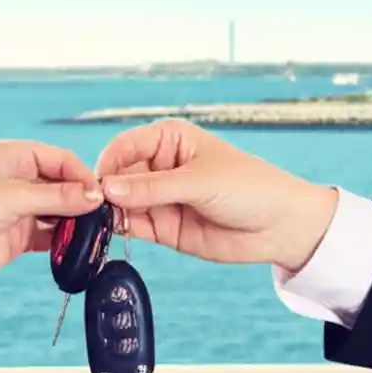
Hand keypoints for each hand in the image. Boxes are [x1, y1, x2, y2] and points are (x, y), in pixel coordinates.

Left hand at [0, 140, 101, 315]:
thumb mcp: (10, 199)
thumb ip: (55, 197)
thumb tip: (94, 196)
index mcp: (14, 157)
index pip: (60, 159)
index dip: (82, 176)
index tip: (99, 196)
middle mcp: (19, 180)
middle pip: (64, 185)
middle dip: (82, 199)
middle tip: (104, 217)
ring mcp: (20, 209)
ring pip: (61, 211)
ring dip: (77, 222)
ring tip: (95, 234)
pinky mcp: (20, 236)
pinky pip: (53, 235)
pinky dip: (66, 241)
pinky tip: (79, 248)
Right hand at [95, 119, 339, 272]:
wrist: (281, 226)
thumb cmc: (250, 188)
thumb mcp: (200, 181)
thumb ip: (153, 188)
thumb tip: (108, 189)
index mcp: (169, 139)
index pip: (126, 145)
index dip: (109, 162)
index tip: (98, 182)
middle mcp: (159, 166)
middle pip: (119, 175)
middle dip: (104, 189)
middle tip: (91, 206)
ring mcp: (160, 198)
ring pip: (121, 202)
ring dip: (107, 211)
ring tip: (96, 222)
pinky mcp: (163, 227)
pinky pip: (132, 226)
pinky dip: (117, 229)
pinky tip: (106, 233)